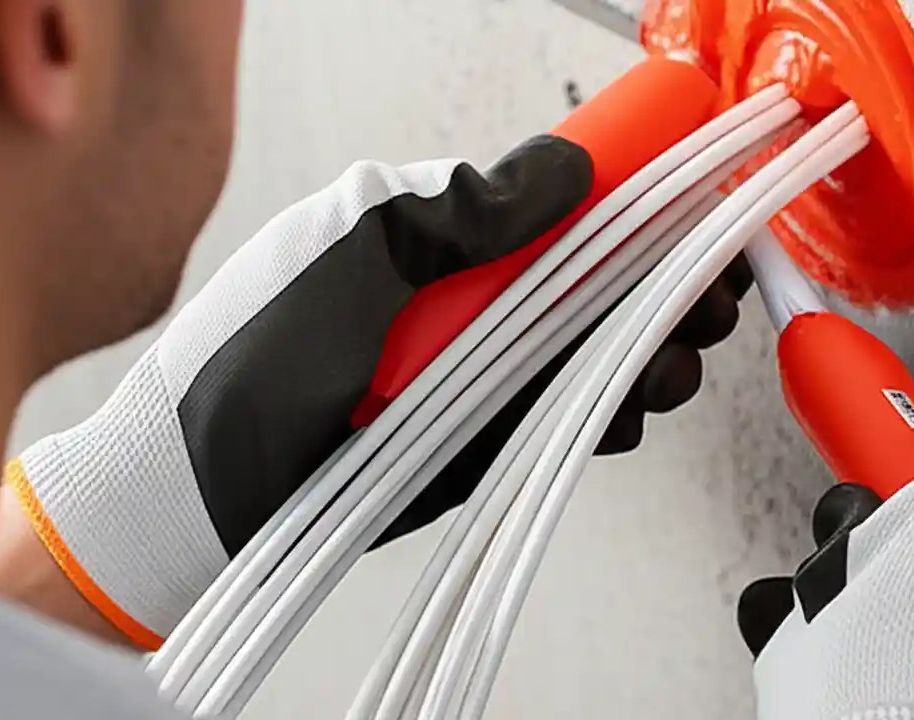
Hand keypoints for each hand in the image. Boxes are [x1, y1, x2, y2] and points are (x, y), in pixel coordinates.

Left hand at [3, 135, 749, 644]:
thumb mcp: (347, 253)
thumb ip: (453, 213)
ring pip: (598, 348)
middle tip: (708, 293)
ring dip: (653, 349)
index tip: (693, 193)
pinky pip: (571, 411)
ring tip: (676, 359)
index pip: (558, 198)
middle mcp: (473, 293)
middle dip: (666, 281)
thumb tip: (559, 169)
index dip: (634, 193)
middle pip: (599, 275)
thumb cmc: (251, 356)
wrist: (204, 485)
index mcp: (440, 231)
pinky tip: (632, 404)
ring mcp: (487, 364)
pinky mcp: (492, 430)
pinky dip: (614, 408)